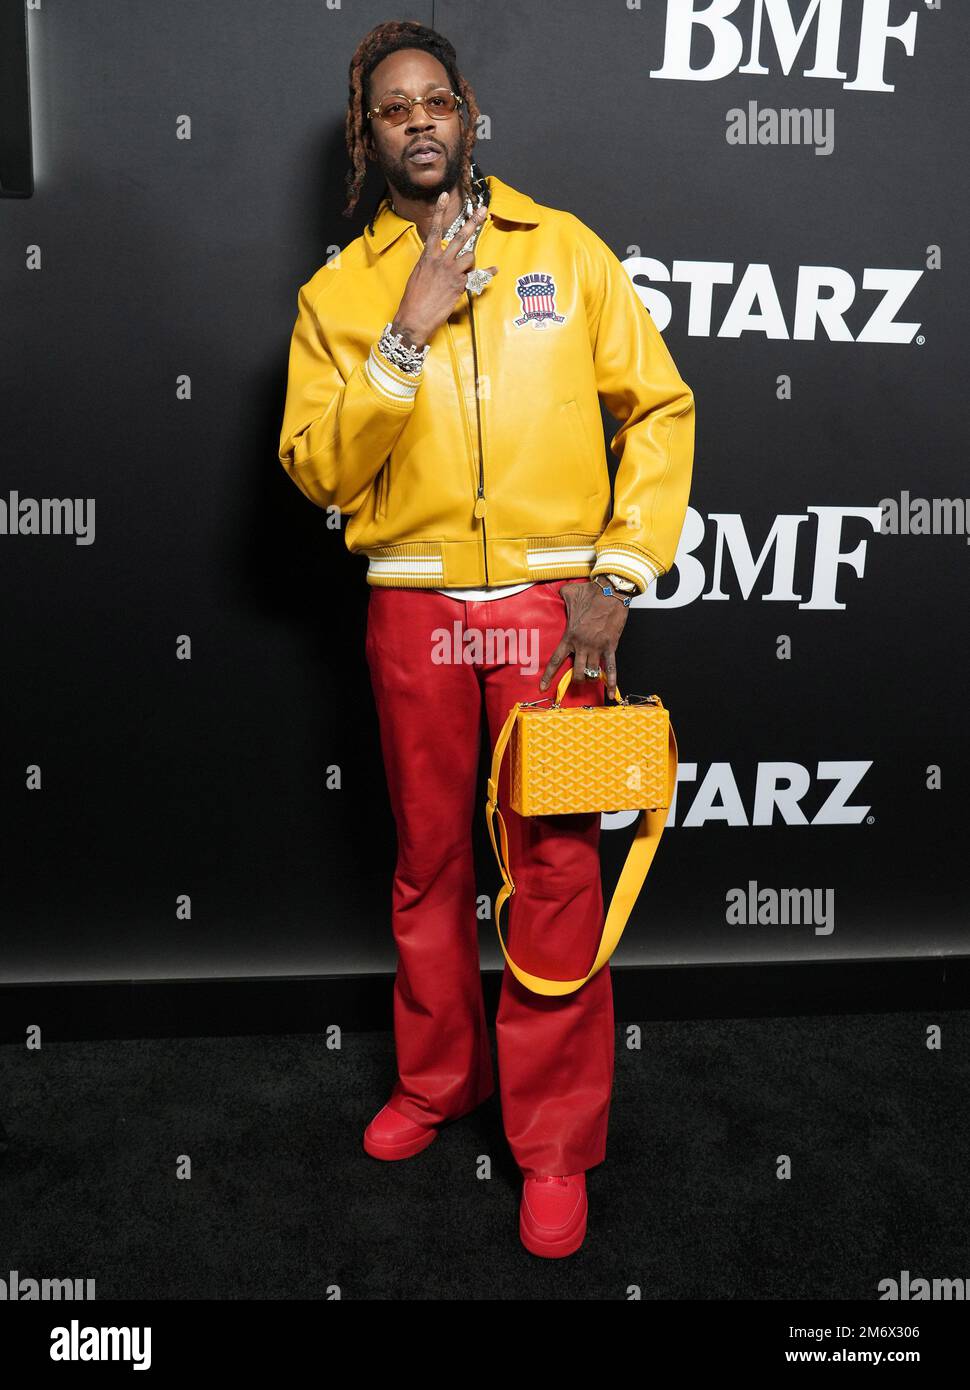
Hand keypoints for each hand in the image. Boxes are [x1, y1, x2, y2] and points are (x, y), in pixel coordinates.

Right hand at [391, 194, 498, 348]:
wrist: (414, 318)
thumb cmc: (413, 299)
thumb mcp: (418, 276)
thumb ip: (429, 264)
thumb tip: (437, 260)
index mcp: (428, 257)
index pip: (435, 229)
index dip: (439, 211)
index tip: (444, 195)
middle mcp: (441, 261)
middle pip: (460, 237)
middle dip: (473, 222)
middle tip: (483, 210)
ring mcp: (451, 273)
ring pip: (470, 256)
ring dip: (471, 261)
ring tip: (466, 268)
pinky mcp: (459, 286)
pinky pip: (477, 276)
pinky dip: (486, 274)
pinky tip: (494, 270)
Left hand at [538, 580, 629, 701]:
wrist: (611, 591)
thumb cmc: (591, 592)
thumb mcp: (569, 593)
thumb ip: (560, 596)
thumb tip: (556, 592)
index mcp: (569, 636)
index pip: (556, 660)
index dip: (548, 676)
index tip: (543, 687)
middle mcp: (582, 644)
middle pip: (576, 672)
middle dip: (576, 679)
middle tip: (576, 679)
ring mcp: (597, 647)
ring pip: (592, 673)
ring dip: (591, 679)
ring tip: (591, 679)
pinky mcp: (611, 646)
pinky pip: (611, 668)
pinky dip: (612, 682)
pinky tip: (611, 693)